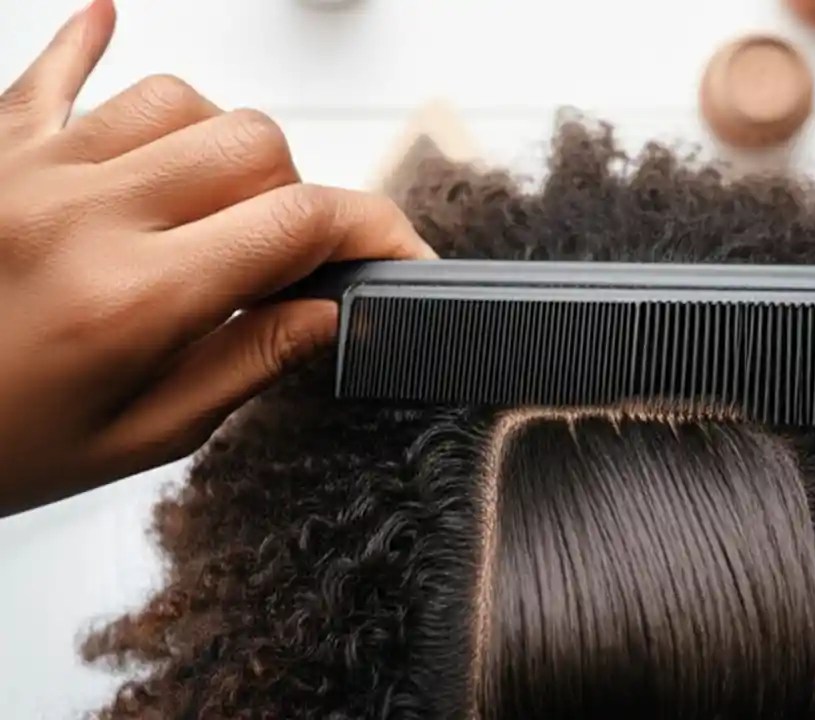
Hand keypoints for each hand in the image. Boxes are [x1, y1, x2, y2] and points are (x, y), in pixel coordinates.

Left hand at [0, 0, 430, 514]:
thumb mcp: (136, 439)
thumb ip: (244, 366)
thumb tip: (328, 314)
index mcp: (133, 297)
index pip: (299, 223)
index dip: (375, 231)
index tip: (398, 255)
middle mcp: (86, 212)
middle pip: (254, 145)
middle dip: (300, 193)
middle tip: (292, 250)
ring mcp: (32, 167)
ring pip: (180, 99)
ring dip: (225, 144)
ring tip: (218, 196)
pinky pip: (52, 68)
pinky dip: (90, 42)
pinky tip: (109, 19)